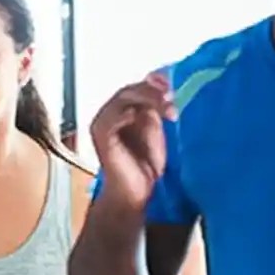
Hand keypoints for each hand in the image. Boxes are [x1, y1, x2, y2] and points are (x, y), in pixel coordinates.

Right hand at [89, 73, 177, 208]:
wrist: (135, 191)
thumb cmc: (145, 164)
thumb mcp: (155, 129)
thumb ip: (156, 108)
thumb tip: (165, 87)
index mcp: (121, 111)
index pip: (135, 88)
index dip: (153, 83)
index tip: (172, 85)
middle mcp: (108, 115)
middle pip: (128, 91)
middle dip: (152, 91)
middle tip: (172, 97)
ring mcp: (102, 125)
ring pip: (122, 100)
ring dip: (145, 99)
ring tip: (167, 108)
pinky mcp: (101, 137)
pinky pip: (111, 118)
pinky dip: (126, 113)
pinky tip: (142, 115)